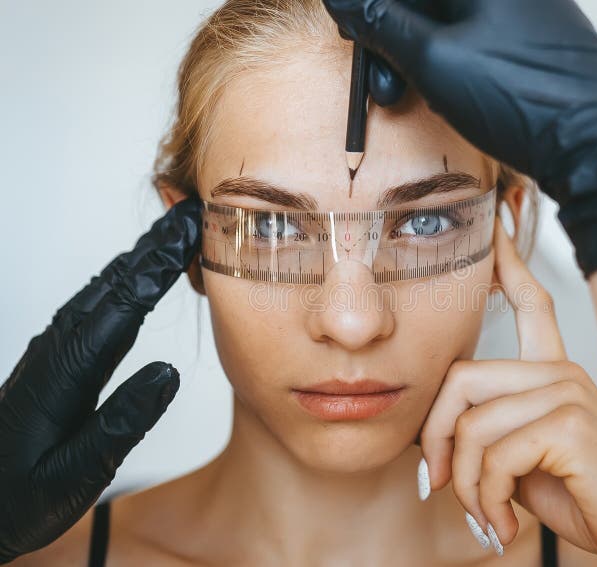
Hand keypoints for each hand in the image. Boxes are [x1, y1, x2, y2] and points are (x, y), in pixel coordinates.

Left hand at [0, 198, 200, 563]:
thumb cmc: (20, 497)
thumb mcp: (76, 473)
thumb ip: (122, 422)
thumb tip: (168, 373)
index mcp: (67, 371)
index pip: (124, 304)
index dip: (160, 265)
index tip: (191, 232)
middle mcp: (58, 349)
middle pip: (113, 283)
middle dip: (155, 247)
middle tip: (191, 215)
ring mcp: (54, 350)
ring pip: (102, 289)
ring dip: (139, 259)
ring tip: (172, 235)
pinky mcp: (56, 358)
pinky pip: (95, 304)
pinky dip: (122, 281)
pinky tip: (134, 278)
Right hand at [323, 0, 596, 276]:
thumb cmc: (517, 93)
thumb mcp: (435, 59)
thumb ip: (383, 24)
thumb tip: (343, 1)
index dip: (370, 13)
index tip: (354, 38)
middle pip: (424, 5)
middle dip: (391, 37)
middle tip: (380, 83)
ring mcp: (523, 8)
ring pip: (446, 21)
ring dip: (414, 54)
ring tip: (404, 95)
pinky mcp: (532, 37)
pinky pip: (473, 37)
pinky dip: (446, 61)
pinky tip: (441, 92)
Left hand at [417, 218, 596, 565]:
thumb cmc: (587, 499)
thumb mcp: (522, 462)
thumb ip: (486, 436)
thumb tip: (429, 440)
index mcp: (555, 374)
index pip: (531, 305)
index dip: (508, 266)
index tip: (493, 234)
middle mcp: (562, 373)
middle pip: (462, 377)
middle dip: (437, 436)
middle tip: (439, 483)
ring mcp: (568, 393)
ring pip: (472, 423)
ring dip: (465, 481)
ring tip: (485, 513)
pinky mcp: (570, 423)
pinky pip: (495, 454)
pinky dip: (487, 496)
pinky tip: (505, 520)